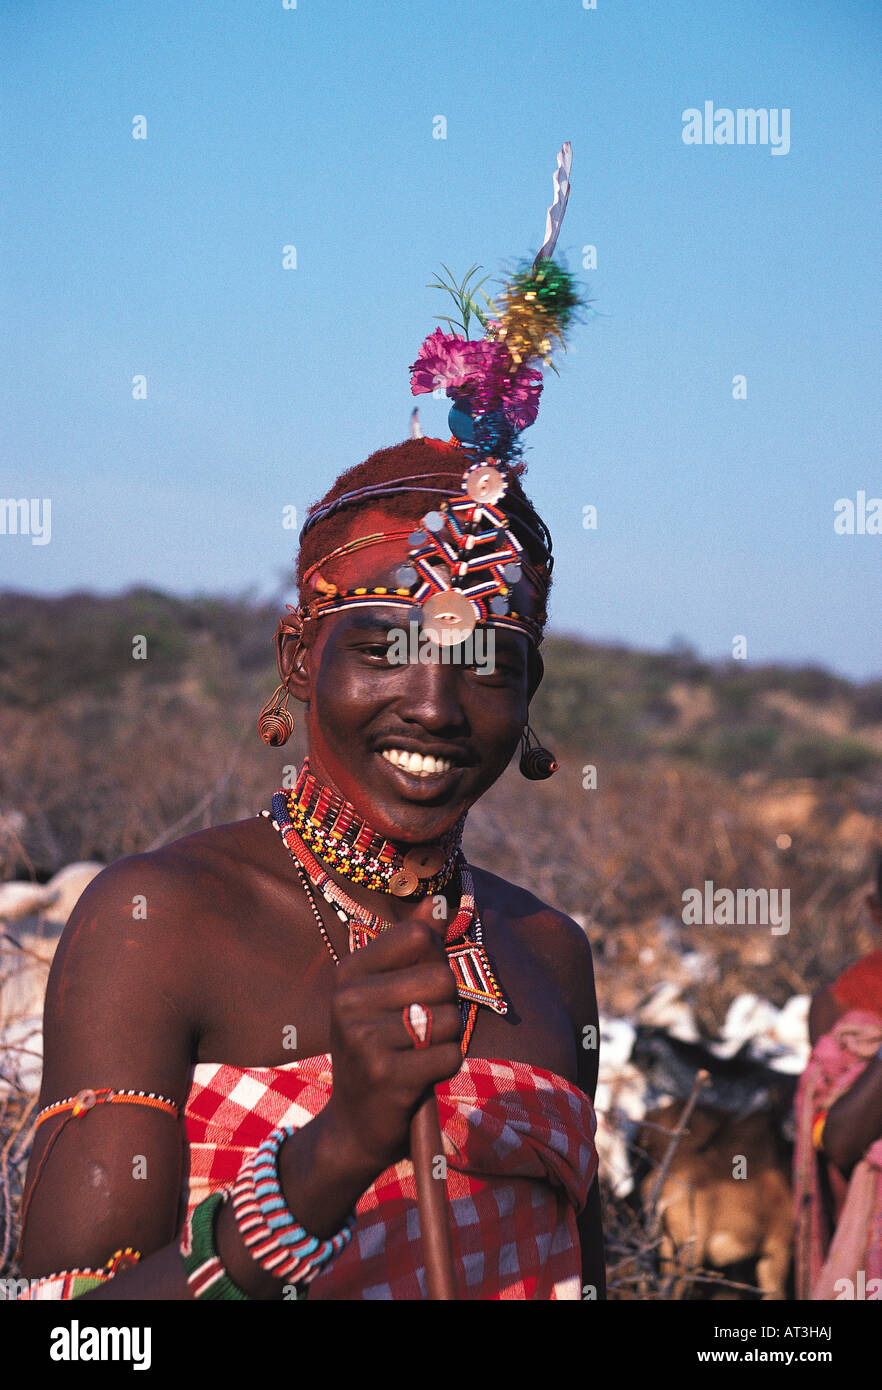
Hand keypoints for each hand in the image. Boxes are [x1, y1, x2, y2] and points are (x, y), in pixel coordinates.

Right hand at [323, 898, 461, 1174]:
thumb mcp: (386, 993)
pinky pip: (449, 1055)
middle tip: (420, 1031)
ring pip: (449, 1019)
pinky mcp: (384, 1075)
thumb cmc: (380, 1049)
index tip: (416, 989)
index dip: (436, 962)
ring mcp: (362, 1038)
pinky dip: (444, 1067)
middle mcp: (348, 999)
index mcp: (349, 971)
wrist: (354, 1125)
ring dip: (446, 1041)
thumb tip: (436, 900)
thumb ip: (414, 945)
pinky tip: (418, 1078)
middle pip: (442, 977)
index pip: (420, 937)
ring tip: (417, 1055)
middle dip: (446, 1006)